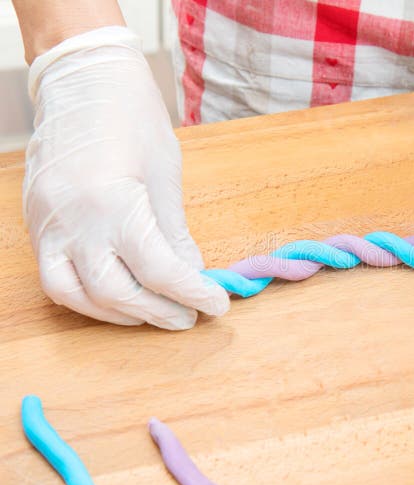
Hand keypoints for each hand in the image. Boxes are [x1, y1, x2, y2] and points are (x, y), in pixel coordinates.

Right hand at [24, 27, 228, 329]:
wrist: (82, 78)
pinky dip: (87, 295)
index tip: (217, 305)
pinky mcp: (35, 222)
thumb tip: (192, 273)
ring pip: (76, 295)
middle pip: (114, 292)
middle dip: (157, 312)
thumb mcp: (165, 173)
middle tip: (189, 316)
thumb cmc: (131, 116)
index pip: (157, 269)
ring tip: (155, 312)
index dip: (191, 293)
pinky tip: (117, 295)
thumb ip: (174, 230)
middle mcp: (72, 221)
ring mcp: (46, 224)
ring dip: (119, 313)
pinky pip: (54, 277)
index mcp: (112, 203)